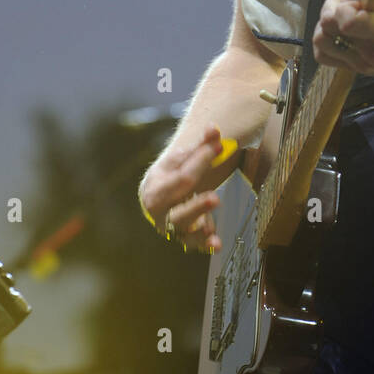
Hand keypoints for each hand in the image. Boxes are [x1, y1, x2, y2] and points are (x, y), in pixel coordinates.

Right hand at [138, 125, 224, 252]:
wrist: (160, 194)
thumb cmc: (172, 174)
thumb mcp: (182, 158)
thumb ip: (200, 146)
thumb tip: (213, 128)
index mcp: (155, 187)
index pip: (181, 177)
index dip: (200, 161)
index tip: (217, 147)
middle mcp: (159, 210)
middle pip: (177, 210)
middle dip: (196, 205)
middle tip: (215, 198)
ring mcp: (171, 225)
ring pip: (184, 230)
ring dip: (199, 230)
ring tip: (212, 228)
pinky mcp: (184, 236)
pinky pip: (194, 243)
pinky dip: (204, 245)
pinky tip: (216, 245)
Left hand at [313, 0, 373, 81]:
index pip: (346, 20)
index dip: (343, 4)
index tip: (354, 0)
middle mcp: (373, 50)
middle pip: (327, 27)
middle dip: (331, 9)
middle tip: (347, 5)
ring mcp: (364, 63)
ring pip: (320, 41)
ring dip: (325, 25)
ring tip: (342, 19)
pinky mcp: (358, 70)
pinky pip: (324, 56)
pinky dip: (324, 41)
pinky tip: (338, 33)